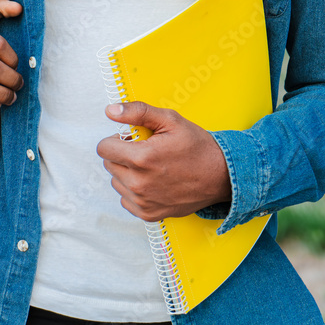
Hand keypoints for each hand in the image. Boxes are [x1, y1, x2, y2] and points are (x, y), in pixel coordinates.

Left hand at [96, 102, 230, 221]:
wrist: (221, 176)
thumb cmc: (197, 146)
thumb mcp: (170, 120)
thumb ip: (137, 112)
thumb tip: (110, 110)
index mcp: (141, 158)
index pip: (103, 148)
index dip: (116, 139)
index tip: (132, 139)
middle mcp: (139, 183)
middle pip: (109, 164)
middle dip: (122, 154)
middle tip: (146, 150)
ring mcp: (143, 201)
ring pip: (116, 182)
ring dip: (127, 173)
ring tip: (152, 166)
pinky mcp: (148, 214)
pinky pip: (126, 199)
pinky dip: (135, 190)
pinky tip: (153, 181)